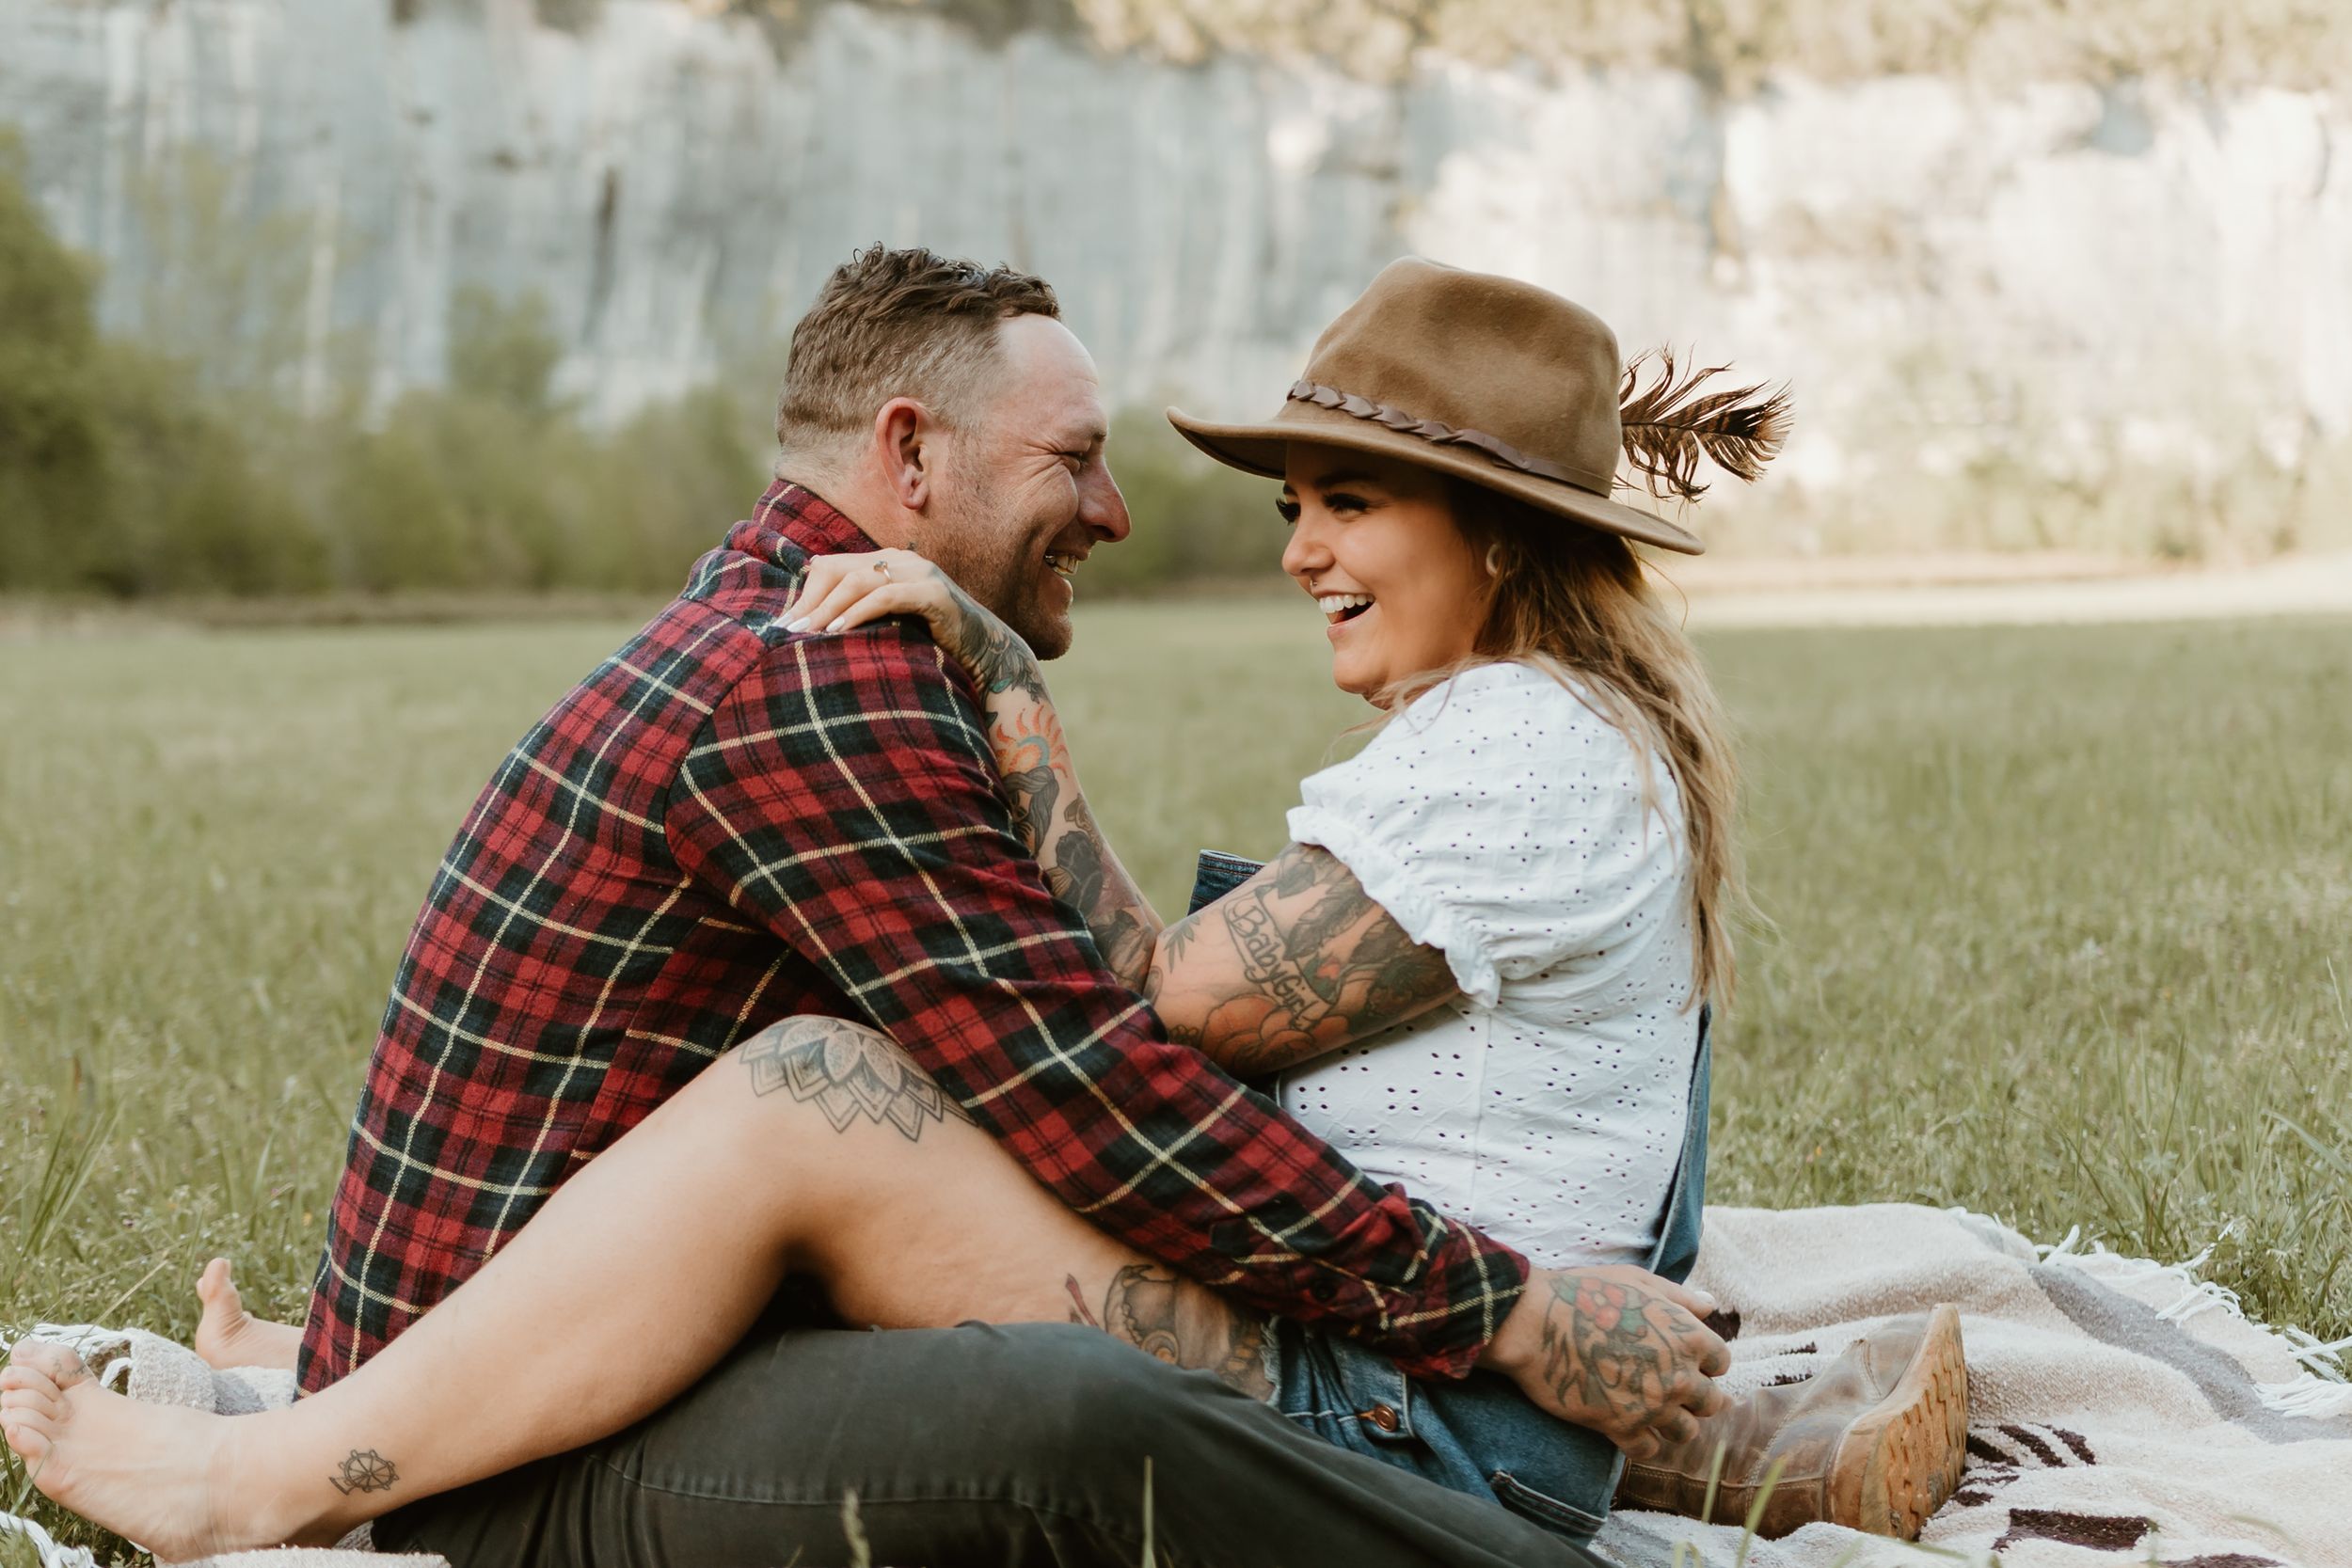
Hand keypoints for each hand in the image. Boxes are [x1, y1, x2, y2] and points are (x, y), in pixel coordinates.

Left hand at [786, 549, 1044, 700]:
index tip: (781, 626)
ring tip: (806, 634)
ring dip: (827, 608)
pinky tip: (838, 631)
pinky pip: (886, 595)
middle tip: (785, 632)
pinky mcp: (934, 593)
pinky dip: (858, 612)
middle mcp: (901, 560)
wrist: (988, 656)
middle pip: (839, 570)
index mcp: (887, 564)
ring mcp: (920, 573)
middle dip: (809, 603)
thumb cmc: (934, 647)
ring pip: (859, 580)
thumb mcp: (889, 628)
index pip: (831, 567)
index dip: (804, 595)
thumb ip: (860, 618)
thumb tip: (809, 629)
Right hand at [1478, 1264, 1730, 1459]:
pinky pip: (1649, 1450)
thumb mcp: (1639, 1281)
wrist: (1538, 1322)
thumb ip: (1679, 1296)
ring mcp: (1652, 1407)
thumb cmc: (1587, 1293)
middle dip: (1696, 1396)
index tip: (1687, 1359)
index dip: (1705, 1361)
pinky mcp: (1621, 1428)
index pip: (1721, 1361)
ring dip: (1672, 1423)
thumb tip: (1709, 1304)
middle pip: (1711, 1403)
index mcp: (1689, 1336)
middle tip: (1671, 1387)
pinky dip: (1642, 1442)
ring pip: (1685, 1432)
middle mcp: (1680, 1376)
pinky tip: (1629, 1426)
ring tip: (1653, 1410)